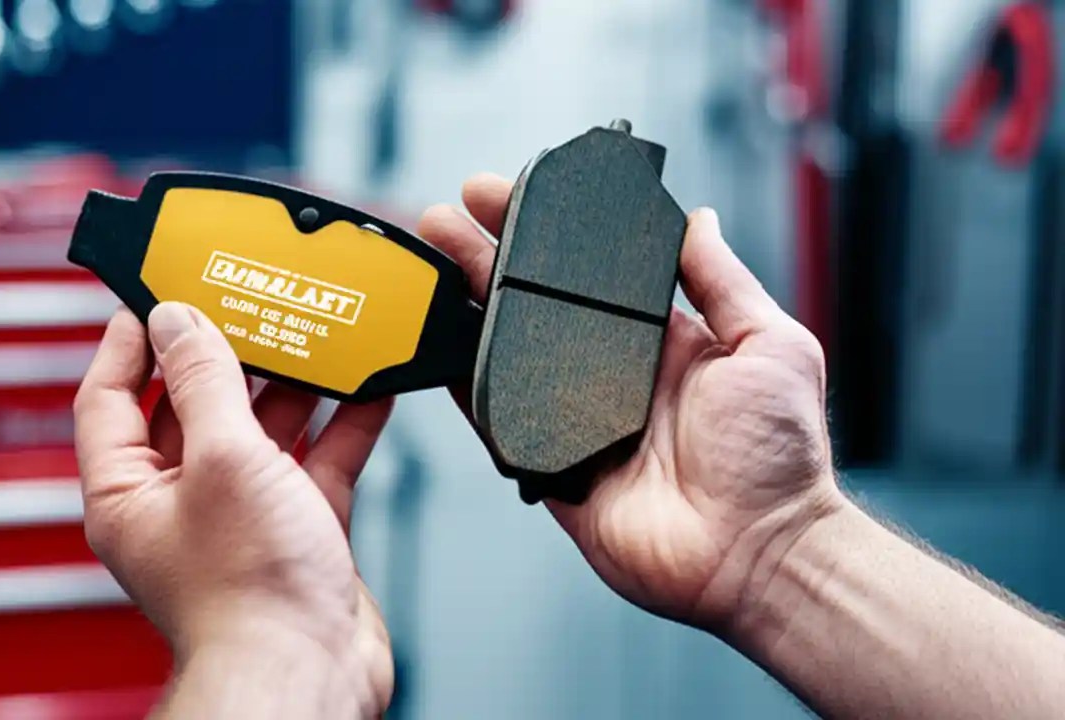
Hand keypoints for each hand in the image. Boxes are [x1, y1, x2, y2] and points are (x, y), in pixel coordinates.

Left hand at [73, 302, 393, 715]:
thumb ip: (204, 382)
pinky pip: (313, 463)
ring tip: (312, 339)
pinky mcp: (295, 530)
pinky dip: (339, 426)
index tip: (156, 295)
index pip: (108, 397)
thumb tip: (180, 321)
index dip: (128, 342)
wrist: (310, 669)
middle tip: (249, 306)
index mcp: (127, 492)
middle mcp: (178, 504)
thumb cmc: (249, 593)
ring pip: (258, 433)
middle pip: (191, 408)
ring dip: (288, 388)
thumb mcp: (222, 459)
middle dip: (224, 357)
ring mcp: (239, 517)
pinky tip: (366, 390)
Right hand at [418, 174, 844, 632]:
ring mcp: (576, 420)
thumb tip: (697, 218)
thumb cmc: (780, 458)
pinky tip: (440, 345)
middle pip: (536, 304)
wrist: (759, 553)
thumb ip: (725, 282)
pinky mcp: (553, 468)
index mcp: (661, 340)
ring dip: (466, 309)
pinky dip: (467, 388)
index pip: (592, 273)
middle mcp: (611, 375)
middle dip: (488, 257)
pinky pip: (499, 423)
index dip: (551, 233)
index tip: (515, 194)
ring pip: (507, 355)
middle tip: (445, 218)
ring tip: (428, 266)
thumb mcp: (770, 345)